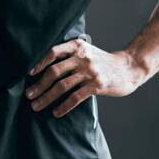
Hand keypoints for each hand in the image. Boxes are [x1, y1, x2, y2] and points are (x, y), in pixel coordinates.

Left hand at [26, 37, 144, 116]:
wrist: (129, 68)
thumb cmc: (102, 62)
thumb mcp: (87, 52)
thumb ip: (70, 55)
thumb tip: (43, 69)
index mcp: (78, 46)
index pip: (54, 52)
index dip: (40, 63)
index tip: (30, 74)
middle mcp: (83, 57)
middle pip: (54, 72)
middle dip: (39, 85)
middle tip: (29, 95)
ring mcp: (90, 71)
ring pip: (62, 86)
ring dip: (46, 98)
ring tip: (36, 106)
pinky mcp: (97, 85)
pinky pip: (75, 97)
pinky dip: (63, 106)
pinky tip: (56, 112)